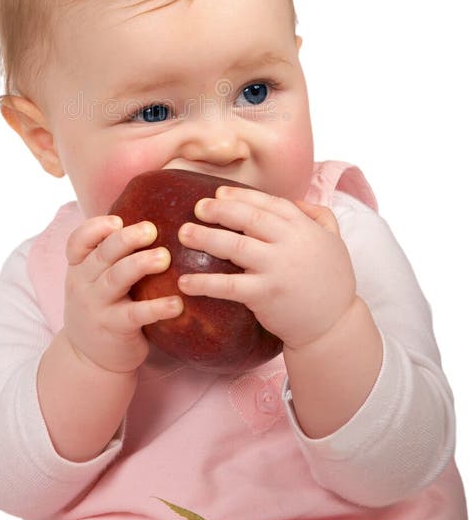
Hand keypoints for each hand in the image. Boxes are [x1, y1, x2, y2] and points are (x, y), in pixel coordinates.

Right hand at [63, 216, 182, 373]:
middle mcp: (83, 284)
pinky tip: (177, 303)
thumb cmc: (100, 307)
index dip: (95, 228)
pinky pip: (136, 315)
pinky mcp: (114, 329)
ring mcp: (97, 307)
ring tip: (164, 257)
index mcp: (79, 267)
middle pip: (102, 255)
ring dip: (140, 264)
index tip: (117, 220)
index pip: (78, 241)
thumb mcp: (93, 280)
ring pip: (116, 279)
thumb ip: (111, 255)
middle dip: (126, 239)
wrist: (87, 359)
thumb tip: (150, 218)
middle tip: (151, 229)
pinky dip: (157, 308)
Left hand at [176, 186, 356, 350]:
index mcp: (303, 228)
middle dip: (220, 209)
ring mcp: (277, 268)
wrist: (334, 326)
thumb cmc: (332, 282)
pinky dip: (204, 283)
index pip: (269, 203)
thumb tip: (297, 199)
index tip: (219, 192)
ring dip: (206, 238)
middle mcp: (290, 243)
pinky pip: (229, 286)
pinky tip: (185, 282)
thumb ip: (319, 216)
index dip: (242, 196)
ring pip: (235, 246)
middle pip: (249, 218)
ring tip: (184, 233)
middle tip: (197, 207)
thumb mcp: (335, 241)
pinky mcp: (265, 295)